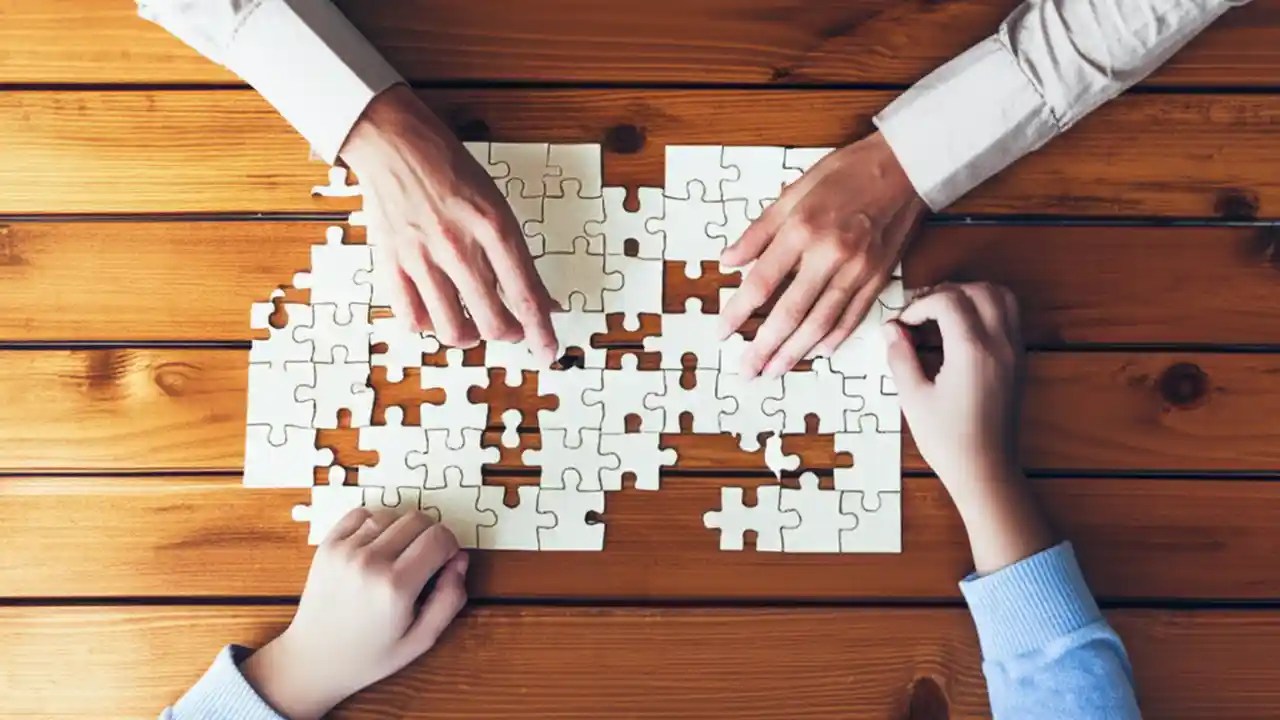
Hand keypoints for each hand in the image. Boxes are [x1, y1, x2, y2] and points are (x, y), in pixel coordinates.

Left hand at [241, 509, 468, 718]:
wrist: (313, 659)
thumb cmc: (369, 655)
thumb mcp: (421, 640)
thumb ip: (449, 599)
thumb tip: (460, 559)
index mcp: (396, 587)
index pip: (439, 538)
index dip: (450, 546)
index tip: (444, 562)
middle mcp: (370, 562)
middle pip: (418, 519)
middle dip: (430, 535)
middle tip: (424, 560)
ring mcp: (345, 550)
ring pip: (391, 514)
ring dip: (403, 529)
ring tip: (398, 556)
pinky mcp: (327, 545)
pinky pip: (361, 514)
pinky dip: (376, 523)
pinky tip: (376, 546)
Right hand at [341, 85, 558, 361]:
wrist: (394, 142)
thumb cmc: (449, 168)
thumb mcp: (496, 204)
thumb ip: (516, 256)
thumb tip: (544, 301)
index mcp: (493, 226)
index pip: (525, 295)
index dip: (541, 332)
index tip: (549, 352)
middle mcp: (459, 247)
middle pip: (493, 322)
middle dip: (508, 334)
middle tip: (509, 328)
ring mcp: (422, 258)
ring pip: (452, 330)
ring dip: (469, 335)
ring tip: (471, 323)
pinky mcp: (391, 264)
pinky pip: (412, 319)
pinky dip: (428, 325)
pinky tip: (436, 310)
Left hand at [718, 132, 926, 377]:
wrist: (905, 167)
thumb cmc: (846, 174)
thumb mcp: (793, 191)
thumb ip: (758, 231)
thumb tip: (727, 261)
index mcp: (802, 230)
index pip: (762, 282)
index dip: (739, 312)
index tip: (722, 332)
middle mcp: (830, 255)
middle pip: (791, 312)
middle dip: (765, 347)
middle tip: (746, 371)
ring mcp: (858, 270)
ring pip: (822, 323)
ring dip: (795, 352)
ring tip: (774, 371)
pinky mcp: (879, 277)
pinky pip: (853, 317)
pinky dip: (834, 339)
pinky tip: (817, 353)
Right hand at [884, 282, 1054, 573]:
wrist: (986, 470)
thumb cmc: (947, 439)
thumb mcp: (913, 398)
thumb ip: (901, 357)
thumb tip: (890, 328)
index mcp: (972, 351)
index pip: (948, 301)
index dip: (918, 306)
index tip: (901, 326)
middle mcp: (1000, 343)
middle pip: (978, 289)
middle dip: (945, 292)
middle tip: (920, 314)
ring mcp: (1015, 350)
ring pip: (1001, 295)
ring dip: (971, 294)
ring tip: (943, 312)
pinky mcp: (1019, 360)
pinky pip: (1010, 315)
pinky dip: (986, 308)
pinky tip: (962, 329)